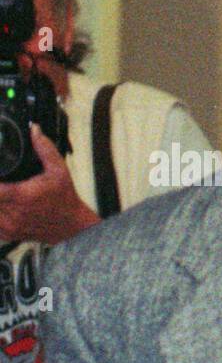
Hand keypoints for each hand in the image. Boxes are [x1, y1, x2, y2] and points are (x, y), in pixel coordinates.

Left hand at [0, 124, 100, 244]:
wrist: (73, 227)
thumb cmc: (65, 199)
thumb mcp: (59, 171)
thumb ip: (45, 149)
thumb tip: (33, 129)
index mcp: (21, 196)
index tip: (0, 174)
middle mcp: (12, 213)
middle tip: (2, 181)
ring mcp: (8, 226)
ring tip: (3, 190)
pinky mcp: (8, 233)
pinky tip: (4, 204)